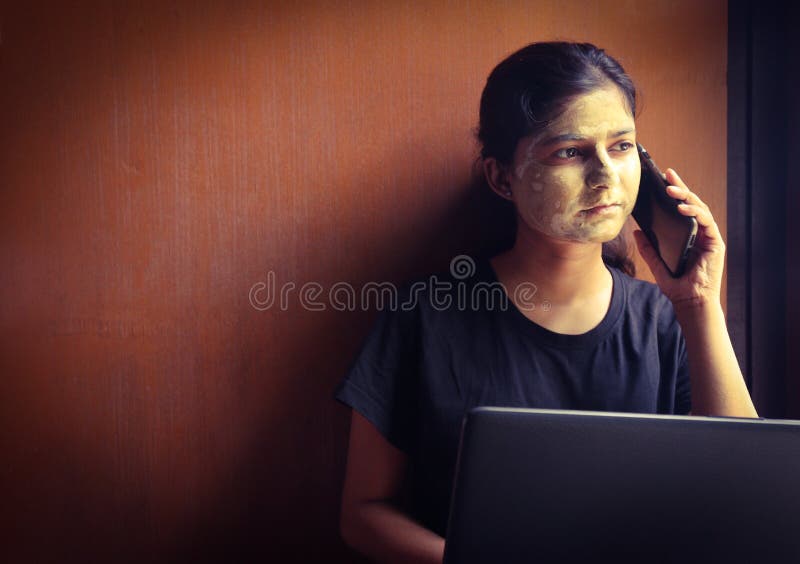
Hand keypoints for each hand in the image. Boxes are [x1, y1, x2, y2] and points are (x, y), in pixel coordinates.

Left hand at [632, 168, 724, 309]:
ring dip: (686, 196)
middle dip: (680, 187)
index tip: (662, 178)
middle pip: (691, 204)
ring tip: (671, 189)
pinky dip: (695, 213)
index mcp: (688, 235)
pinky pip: (707, 222)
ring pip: (700, 209)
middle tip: (668, 173)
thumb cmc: (677, 285)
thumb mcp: (657, 264)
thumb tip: (636, 231)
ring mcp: (709, 237)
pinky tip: (682, 208)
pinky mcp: (715, 243)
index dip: (674, 193)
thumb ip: (648, 248)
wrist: (690, 302)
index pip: (681, 209)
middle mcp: (700, 233)